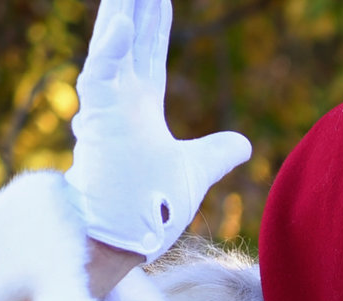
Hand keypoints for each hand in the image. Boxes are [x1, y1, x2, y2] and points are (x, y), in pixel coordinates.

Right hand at [66, 0, 251, 259]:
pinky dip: (111, 50)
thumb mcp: (195, 171)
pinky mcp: (98, 120)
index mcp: (140, 107)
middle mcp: (121, 100)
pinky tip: (122, 23)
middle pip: (130, 40)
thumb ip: (217, 153)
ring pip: (111, 47)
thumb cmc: (151, 205)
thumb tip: (244, 144)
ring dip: (120, 14)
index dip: (154, 26)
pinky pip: (100, 76)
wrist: (129, 236)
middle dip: (135, 7)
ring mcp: (107, 107)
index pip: (149, 54)